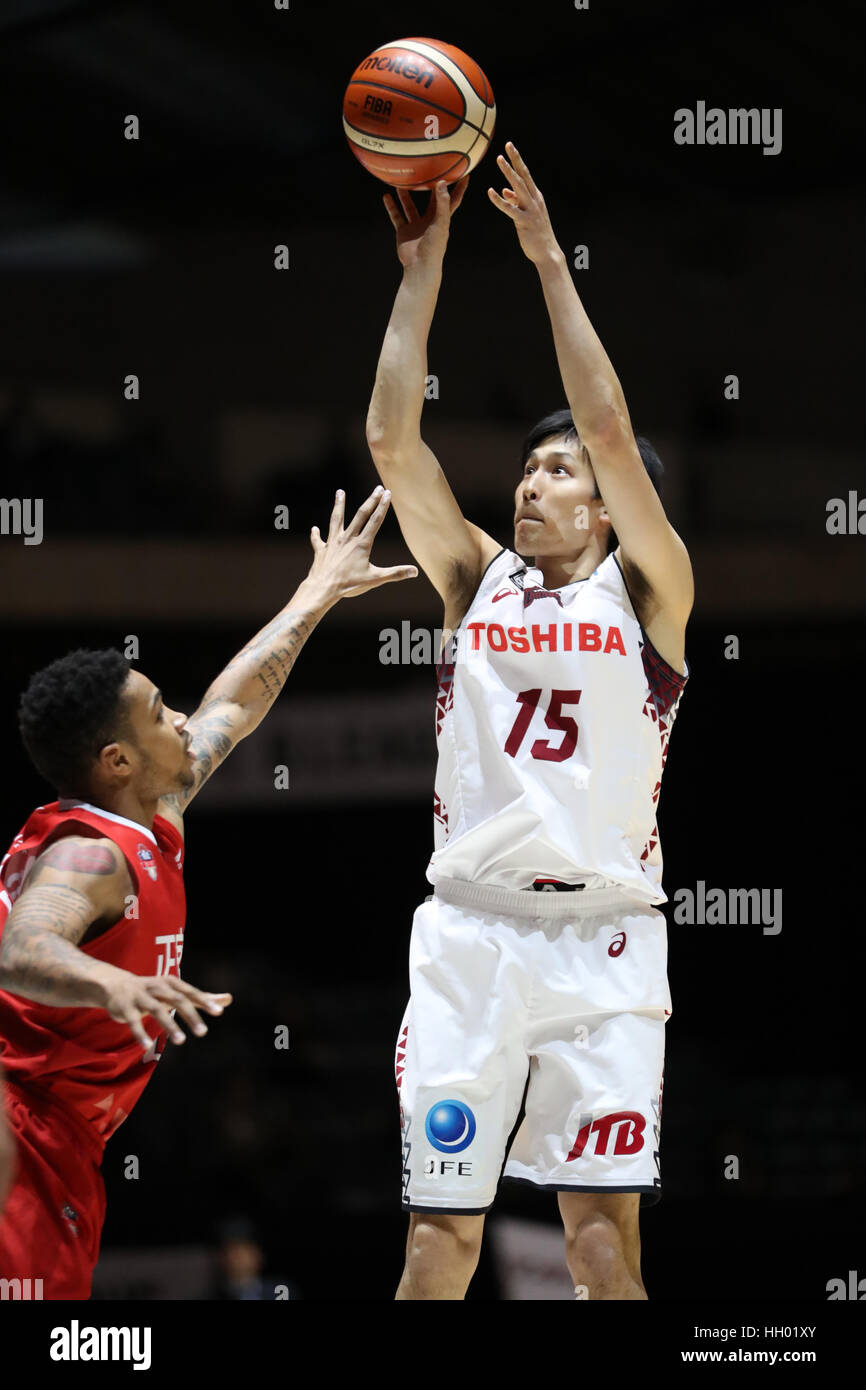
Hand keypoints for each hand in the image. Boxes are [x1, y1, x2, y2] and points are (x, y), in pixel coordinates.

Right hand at [103, 971, 232, 1051]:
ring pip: (156, 1010)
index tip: (219, 1012)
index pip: (191, 992)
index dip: (205, 1001)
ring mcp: (140, 996)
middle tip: (203, 1033)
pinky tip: (147, 1046)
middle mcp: (157, 986)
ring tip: (181, 1041)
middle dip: (190, 1016)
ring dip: (169, 1025)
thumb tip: (229, 999)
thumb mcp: (177, 992)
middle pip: (177, 1000)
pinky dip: (140, 1033)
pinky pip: (133, 1021)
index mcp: (171, 982)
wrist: (116, 985)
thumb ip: (201, 997)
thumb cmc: (153, 991)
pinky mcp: (125, 1007)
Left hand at [308, 486, 417, 598]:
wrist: (323, 589)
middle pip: (360, 515)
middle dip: (370, 501)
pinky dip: (316, 534)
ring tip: (339, 492)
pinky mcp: (321, 550)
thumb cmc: (349, 585)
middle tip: (377, 488)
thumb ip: (395, 573)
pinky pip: (318, 540)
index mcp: (362, 544)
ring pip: (336, 520)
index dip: (383, 506)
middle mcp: (347, 539)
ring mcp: (333, 543)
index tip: (387, 493)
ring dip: (339, 505)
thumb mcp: (375, 579)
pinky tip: (315, 528)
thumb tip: (415, 572)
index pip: (375, 521)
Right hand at [383, 175, 469, 270]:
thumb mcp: (440, 223)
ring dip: (405, 195)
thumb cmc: (434, 247)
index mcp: (442, 219)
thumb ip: (441, 203)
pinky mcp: (404, 232)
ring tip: (401, 181)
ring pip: (410, 206)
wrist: (419, 267)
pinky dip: (391, 207)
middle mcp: (430, 221)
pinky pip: (397, 216)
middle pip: (431, 200)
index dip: (459, 187)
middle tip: (429, 168)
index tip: (464, 171)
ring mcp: (416, 226)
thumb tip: (442, 182)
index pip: (453, 199)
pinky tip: (386, 196)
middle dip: (430, 186)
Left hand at [487, 141, 559, 263]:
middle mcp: (534, 200)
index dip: (517, 160)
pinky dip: (499, 200)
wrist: (548, 252)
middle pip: (524, 175)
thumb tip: (505, 190)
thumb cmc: (536, 234)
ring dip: (508, 172)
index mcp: (535, 197)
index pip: (525, 175)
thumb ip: (516, 201)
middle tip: (508, 144)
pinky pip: (509, 209)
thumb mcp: (527, 214)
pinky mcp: (524, 222)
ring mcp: (530, 210)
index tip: (510, 147)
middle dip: (515, 159)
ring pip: (518, 187)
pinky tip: (490, 192)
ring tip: (499, 159)